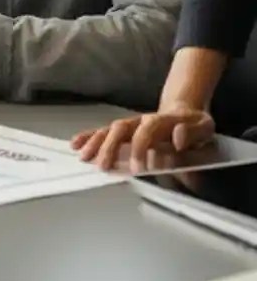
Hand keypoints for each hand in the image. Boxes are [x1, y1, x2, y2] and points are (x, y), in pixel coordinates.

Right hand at [72, 103, 214, 171]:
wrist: (185, 113)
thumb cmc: (195, 126)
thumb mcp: (205, 127)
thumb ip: (192, 133)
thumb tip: (177, 138)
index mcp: (163, 121)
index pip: (147, 131)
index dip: (140, 147)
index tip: (135, 167)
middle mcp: (141, 120)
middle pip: (121, 128)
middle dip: (110, 147)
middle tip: (103, 166)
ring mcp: (131, 124)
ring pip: (109, 129)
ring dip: (95, 143)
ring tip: (84, 157)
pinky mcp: (123, 130)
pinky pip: (103, 131)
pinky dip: (88, 137)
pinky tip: (75, 144)